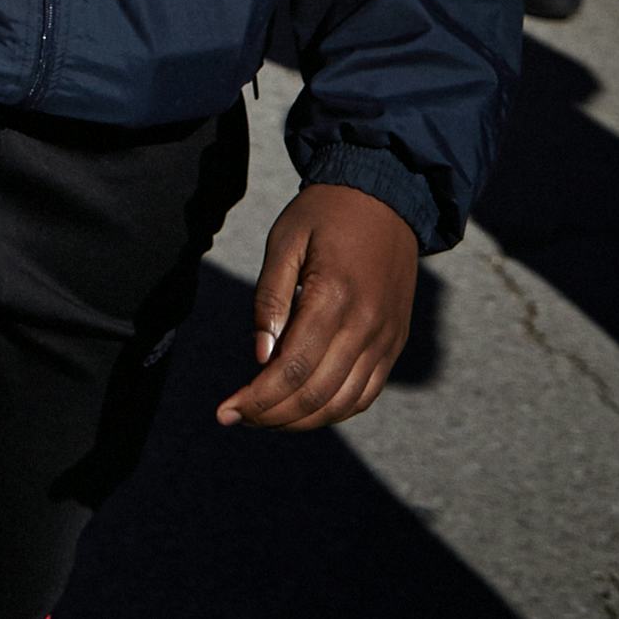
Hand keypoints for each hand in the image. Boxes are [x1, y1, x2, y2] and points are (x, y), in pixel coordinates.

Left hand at [216, 183, 420, 430]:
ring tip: (263, 418)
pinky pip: (366, 392)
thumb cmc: (325, 215)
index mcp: (334, 300)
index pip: (292, 369)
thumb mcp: (285, 242)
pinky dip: (333, 410)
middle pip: (315, 394)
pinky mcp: (395, 342)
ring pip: (343, 402)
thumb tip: (258, 357)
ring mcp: (386, 339)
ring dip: (300, 420)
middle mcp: (367, 327)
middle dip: (271, 415)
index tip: (224, 411)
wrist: (387, 198)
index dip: (256, 398)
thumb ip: (269, 299)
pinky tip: (302, 409)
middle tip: (236, 417)